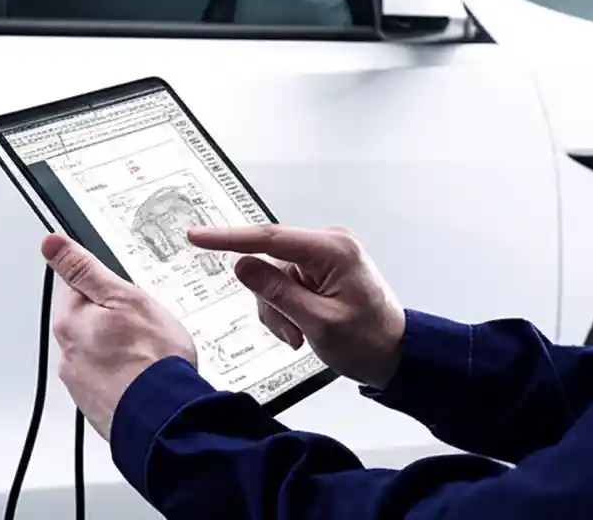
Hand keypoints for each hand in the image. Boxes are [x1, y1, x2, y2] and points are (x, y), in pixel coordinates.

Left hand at [42, 234, 197, 439]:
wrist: (163, 417)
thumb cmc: (151, 358)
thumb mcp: (124, 297)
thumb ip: (85, 270)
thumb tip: (51, 243)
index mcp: (71, 320)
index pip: (77, 286)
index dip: (105, 285)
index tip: (122, 293)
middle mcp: (67, 351)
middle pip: (88, 319)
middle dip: (113, 318)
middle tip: (143, 323)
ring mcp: (81, 381)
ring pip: (99, 350)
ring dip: (118, 348)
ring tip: (149, 352)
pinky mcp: (95, 403)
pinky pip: (108, 377)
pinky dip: (124, 373)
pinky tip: (146, 375)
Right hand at [188, 225, 405, 389]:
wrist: (395, 355)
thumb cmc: (369, 342)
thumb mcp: (318, 323)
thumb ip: (278, 293)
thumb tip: (242, 265)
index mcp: (333, 250)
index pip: (271, 239)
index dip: (229, 238)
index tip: (197, 236)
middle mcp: (329, 244)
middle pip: (269, 263)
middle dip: (270, 302)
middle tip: (289, 334)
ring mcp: (324, 256)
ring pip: (273, 279)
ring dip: (278, 311)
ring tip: (299, 336)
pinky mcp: (320, 269)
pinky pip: (284, 285)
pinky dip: (285, 310)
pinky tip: (301, 329)